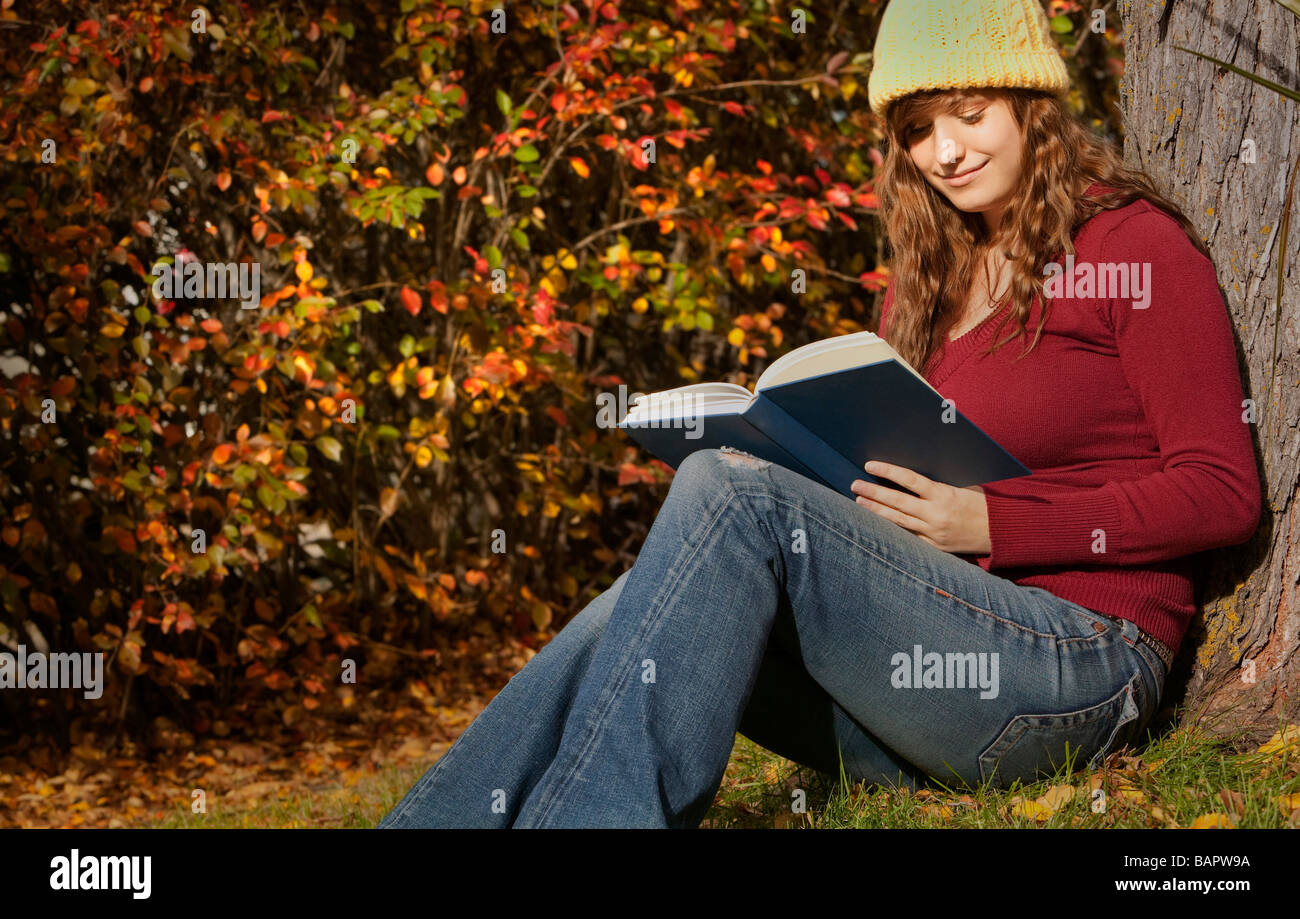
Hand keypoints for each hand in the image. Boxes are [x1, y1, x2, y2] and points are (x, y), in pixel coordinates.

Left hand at [850, 460, 991, 555]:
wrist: (1001, 532)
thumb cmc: (982, 503)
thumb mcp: (962, 486)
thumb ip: (936, 484)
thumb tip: (908, 476)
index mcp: (944, 494)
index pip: (909, 480)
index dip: (888, 471)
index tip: (869, 465)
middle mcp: (935, 515)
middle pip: (897, 502)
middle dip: (873, 493)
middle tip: (855, 485)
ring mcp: (933, 533)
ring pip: (897, 521)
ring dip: (875, 511)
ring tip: (858, 503)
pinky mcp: (933, 547)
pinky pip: (907, 536)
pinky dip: (891, 528)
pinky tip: (876, 523)